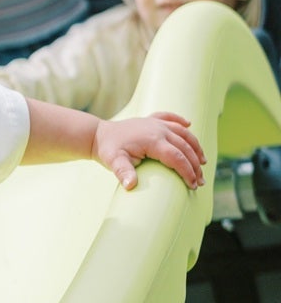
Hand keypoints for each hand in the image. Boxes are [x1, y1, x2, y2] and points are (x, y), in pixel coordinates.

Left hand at [91, 112, 205, 192]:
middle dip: (195, 165)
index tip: (193, 185)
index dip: (187, 172)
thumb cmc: (108, 150)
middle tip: (200, 181)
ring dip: (195, 146)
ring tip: (203, 161)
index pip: (177, 157)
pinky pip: (170, 117)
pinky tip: (189, 124)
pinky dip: (180, 120)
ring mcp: (156, 123)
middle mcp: (159, 129)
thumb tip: (130, 185)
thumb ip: (123, 173)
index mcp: (153, 140)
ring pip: (183, 133)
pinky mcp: (151, 120)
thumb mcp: (114, 162)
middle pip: (185, 147)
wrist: (99, 135)